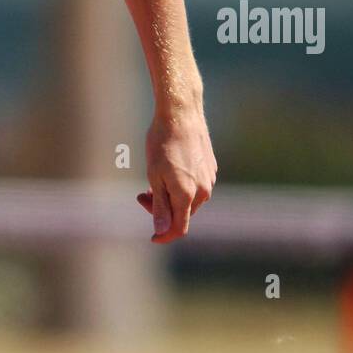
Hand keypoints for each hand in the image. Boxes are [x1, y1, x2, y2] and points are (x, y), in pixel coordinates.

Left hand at [136, 107, 216, 242]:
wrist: (181, 115)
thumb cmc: (162, 143)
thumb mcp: (154, 176)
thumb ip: (159, 206)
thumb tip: (162, 231)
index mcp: (188, 195)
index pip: (179, 228)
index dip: (165, 236)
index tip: (152, 238)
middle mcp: (203, 190)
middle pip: (182, 214)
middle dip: (161, 210)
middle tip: (141, 194)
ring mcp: (209, 179)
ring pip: (188, 200)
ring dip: (169, 197)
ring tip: (152, 180)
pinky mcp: (211, 168)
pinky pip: (194, 186)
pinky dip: (179, 186)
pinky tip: (168, 170)